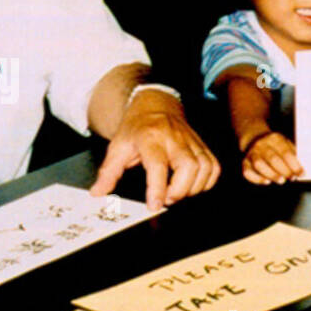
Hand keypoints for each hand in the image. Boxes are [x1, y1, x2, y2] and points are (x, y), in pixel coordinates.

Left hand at [89, 92, 219, 209]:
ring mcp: (191, 141)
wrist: (155, 105)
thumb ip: (108, 172)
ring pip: (204, 167)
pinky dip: (207, 181)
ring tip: (177, 193)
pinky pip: (213, 166)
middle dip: (180, 190)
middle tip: (166, 199)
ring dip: (194, 188)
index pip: (157, 164)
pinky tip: (192, 186)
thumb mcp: (117, 146)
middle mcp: (174, 138)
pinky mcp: (202, 145)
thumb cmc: (137, 127)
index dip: (158, 188)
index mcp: (150, 138)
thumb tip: (97, 193)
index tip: (155, 205)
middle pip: (188, 166)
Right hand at [241, 130, 302, 184]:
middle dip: (284, 171)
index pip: (285, 152)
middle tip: (292, 178)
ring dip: (271, 175)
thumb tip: (300, 170)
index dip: (294, 165)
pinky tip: (266, 181)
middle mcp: (261, 145)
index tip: (301, 174)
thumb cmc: (275, 146)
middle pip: (272, 159)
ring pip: (259, 165)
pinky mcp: (245, 162)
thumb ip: (293, 155)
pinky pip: (247, 172)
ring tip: (281, 180)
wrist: (255, 139)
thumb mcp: (286, 144)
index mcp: (274, 138)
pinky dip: (257, 179)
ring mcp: (251, 153)